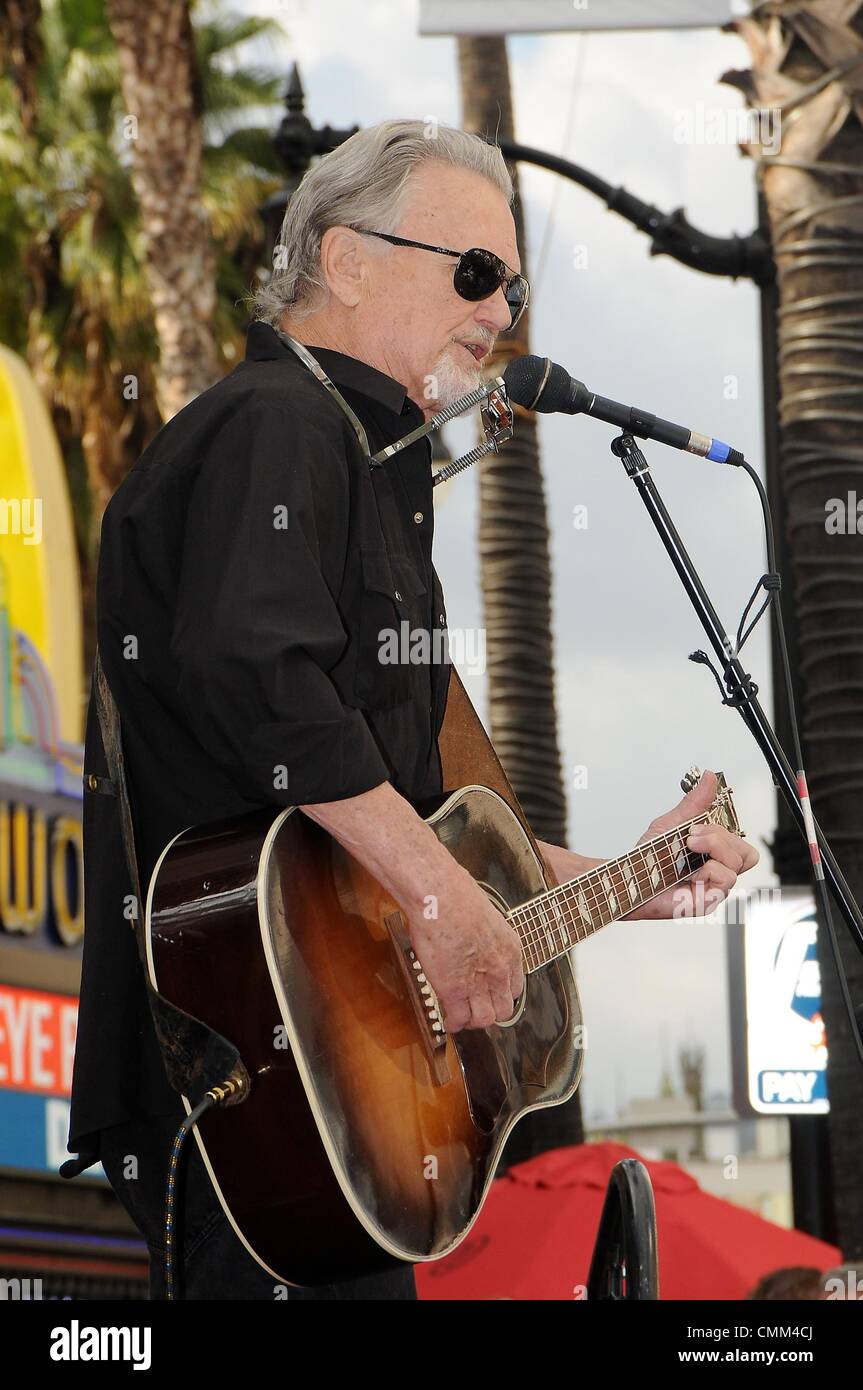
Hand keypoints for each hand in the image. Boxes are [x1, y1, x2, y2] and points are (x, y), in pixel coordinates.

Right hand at [405, 864, 523, 1032]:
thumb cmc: (458, 898)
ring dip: (473, 1021)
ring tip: (462, 1019)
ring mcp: (477, 982)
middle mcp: (499, 970)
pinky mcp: (453, 989)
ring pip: (484, 1019)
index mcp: (510, 951)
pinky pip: (458, 1018)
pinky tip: (449, 1021)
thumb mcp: (487, 919)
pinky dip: (454, 1024)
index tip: (491, 995)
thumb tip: (474, 944)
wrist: (441, 898)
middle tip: (477, 1010)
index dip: (501, 995)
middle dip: (490, 1012)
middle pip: (503, 1009)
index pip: (515, 988)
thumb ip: (486, 939)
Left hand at [625, 769, 758, 920]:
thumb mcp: (672, 823)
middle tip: (691, 837)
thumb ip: (695, 802)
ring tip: (689, 850)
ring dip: (713, 850)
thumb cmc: (648, 858)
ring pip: (738, 864)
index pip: (740, 840)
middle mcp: (717, 869)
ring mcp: (714, 886)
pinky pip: (726, 881)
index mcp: (713, 852)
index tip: (697, 824)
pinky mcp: (709, 900)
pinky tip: (691, 874)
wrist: (628, 879)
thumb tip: (709, 777)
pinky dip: (709, 872)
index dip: (724, 829)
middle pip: (745, 852)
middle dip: (719, 837)